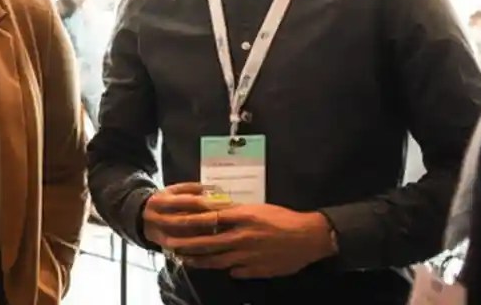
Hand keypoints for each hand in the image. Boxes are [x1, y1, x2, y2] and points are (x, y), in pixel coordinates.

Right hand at [141, 182, 228, 248]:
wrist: (140, 218)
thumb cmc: (165, 201)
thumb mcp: (173, 190)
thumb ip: (192, 189)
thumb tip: (215, 190)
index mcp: (160, 201)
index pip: (187, 202)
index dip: (207, 203)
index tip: (224, 203)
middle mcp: (157, 218)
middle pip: (186, 220)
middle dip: (208, 220)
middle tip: (226, 220)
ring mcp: (159, 234)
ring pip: (185, 237)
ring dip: (205, 236)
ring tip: (223, 232)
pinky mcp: (164, 248)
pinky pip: (183, 250)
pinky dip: (198, 248)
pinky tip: (212, 246)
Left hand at [165, 203, 336, 279]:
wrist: (308, 238)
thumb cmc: (284, 219)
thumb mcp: (258, 209)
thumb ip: (237, 213)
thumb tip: (217, 213)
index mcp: (243, 217)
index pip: (210, 219)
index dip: (191, 223)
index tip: (177, 223)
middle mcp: (242, 237)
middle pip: (208, 243)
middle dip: (187, 245)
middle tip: (171, 246)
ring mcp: (248, 256)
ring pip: (217, 260)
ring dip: (200, 260)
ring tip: (186, 260)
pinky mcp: (255, 270)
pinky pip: (235, 271)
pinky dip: (225, 269)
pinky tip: (218, 268)